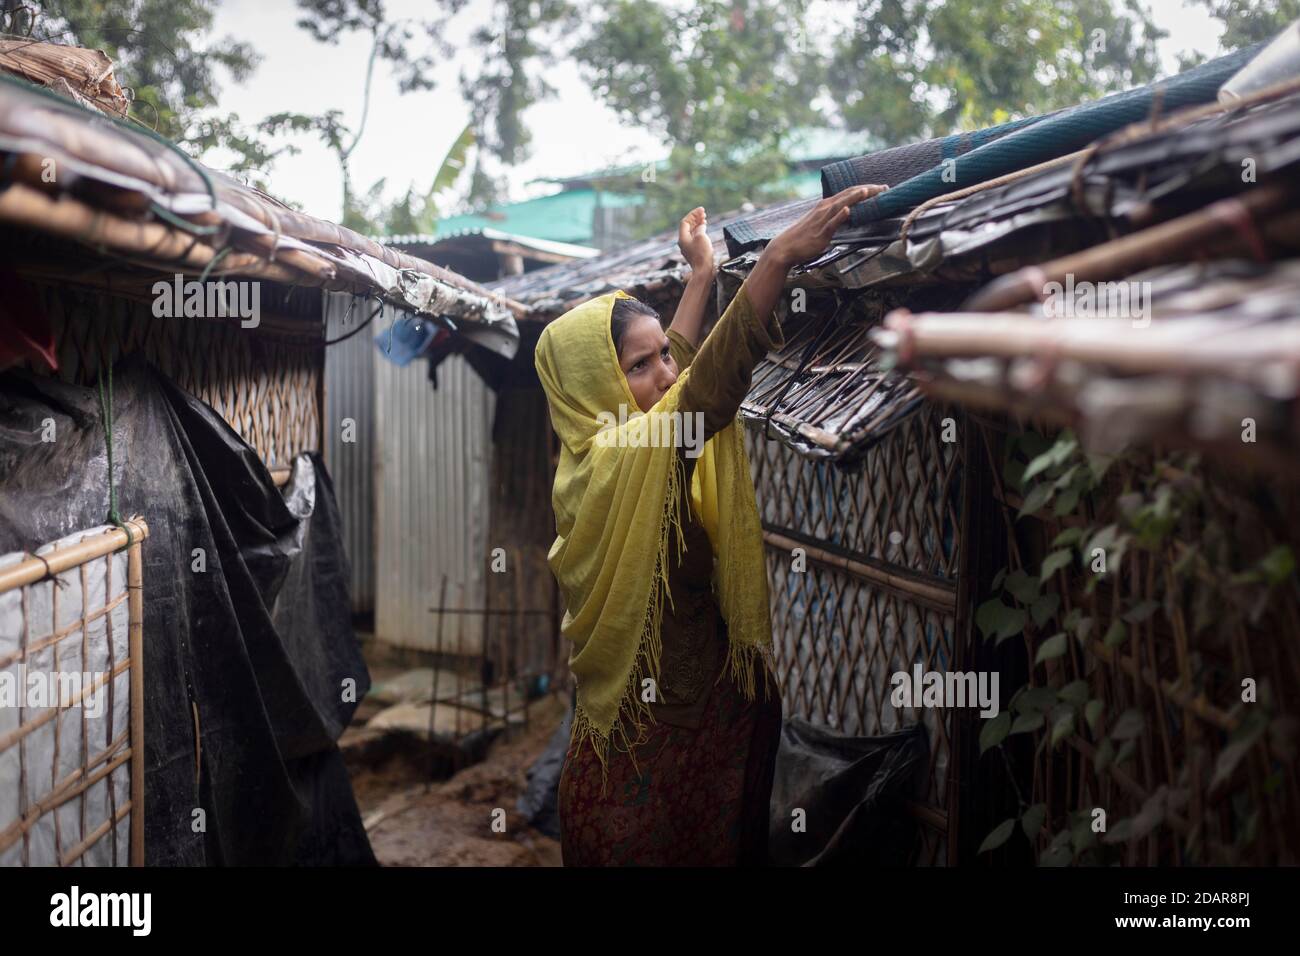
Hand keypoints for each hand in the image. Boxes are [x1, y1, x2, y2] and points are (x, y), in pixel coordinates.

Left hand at [677, 206, 713, 270]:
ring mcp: (688, 248)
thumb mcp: (701, 237)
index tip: (701, 210)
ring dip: (698, 224)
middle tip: (703, 213)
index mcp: (682, 238)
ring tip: (705, 219)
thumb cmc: (702, 254)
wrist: (703, 271)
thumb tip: (701, 226)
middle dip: (695, 218)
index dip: (693, 214)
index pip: (685, 222)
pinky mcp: (694, 252)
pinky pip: (695, 238)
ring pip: (692, 232)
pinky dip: (699, 232)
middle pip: (688, 226)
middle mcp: (683, 242)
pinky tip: (704, 229)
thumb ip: (700, 228)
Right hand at [764, 184, 887, 267]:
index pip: (849, 193)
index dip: (865, 189)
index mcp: (826, 205)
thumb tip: (847, 215)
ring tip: (868, 191)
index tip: (880, 188)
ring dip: (855, 197)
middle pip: (849, 195)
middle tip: (884, 187)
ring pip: (841, 204)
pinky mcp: (820, 233)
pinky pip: (831, 223)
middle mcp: (825, 208)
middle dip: (867, 190)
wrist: (785, 247)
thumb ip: (834, 218)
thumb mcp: (820, 223)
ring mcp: (822, 220)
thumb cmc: (802, 237)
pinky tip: (848, 210)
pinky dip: (840, 215)